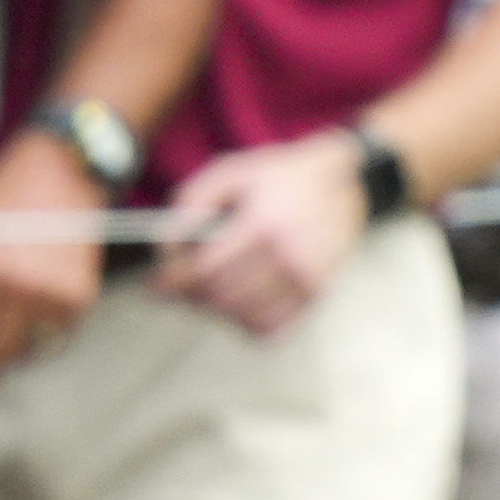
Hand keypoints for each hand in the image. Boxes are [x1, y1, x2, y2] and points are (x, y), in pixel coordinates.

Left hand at [0, 132, 110, 380]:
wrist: (63, 170)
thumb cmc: (1, 198)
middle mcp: (21, 283)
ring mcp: (56, 291)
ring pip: (30, 351)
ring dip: (14, 349)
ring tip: (3, 333)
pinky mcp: (82, 294)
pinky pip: (56, 335)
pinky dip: (42, 331)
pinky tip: (33, 308)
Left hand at [155, 133, 363, 339]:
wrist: (343, 182)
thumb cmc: (281, 177)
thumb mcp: (229, 171)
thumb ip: (190, 203)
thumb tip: (167, 247)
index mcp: (265, 223)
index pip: (206, 270)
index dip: (173, 280)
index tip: (156, 284)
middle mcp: (291, 256)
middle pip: (222, 298)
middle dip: (189, 296)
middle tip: (175, 287)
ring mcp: (308, 279)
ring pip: (244, 318)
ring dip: (216, 310)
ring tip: (206, 292)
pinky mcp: (318, 294)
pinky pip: (272, 329)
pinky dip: (246, 324)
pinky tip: (237, 304)